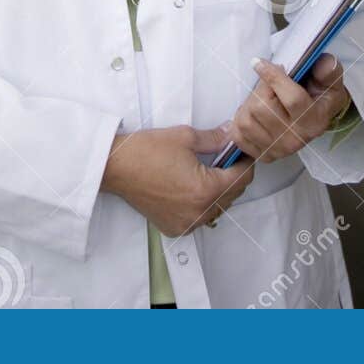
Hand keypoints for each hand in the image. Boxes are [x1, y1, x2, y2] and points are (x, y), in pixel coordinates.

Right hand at [100, 124, 253, 236]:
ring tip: (211, 170)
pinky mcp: (175, 228)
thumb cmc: (146, 150)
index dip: (246, 162)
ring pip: (218, 208)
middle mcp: (199, 212)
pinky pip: (201, 218)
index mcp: (206, 189)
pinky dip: (204, 204)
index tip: (244, 151)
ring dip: (221, 191)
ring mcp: (187, 223)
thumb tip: (231, 135)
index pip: (242, 178)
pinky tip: (195, 187)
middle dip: (235, 174)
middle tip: (229, 156)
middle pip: (233, 195)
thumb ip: (215, 139)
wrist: (116, 167)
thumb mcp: (186, 137)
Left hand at [225, 53, 351, 162]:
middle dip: (259, 89)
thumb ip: (328, 70)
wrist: (316, 120)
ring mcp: (279, 150)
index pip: (292, 99)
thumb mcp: (330, 81)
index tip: (259, 63)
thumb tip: (323, 64)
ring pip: (246, 121)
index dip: (272, 77)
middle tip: (267, 85)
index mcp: (315, 120)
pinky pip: (238, 136)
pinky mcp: (264, 155)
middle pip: (261, 108)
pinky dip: (239, 121)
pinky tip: (251, 113)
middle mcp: (297, 139)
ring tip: (260, 99)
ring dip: (248, 104)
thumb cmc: (320, 97)